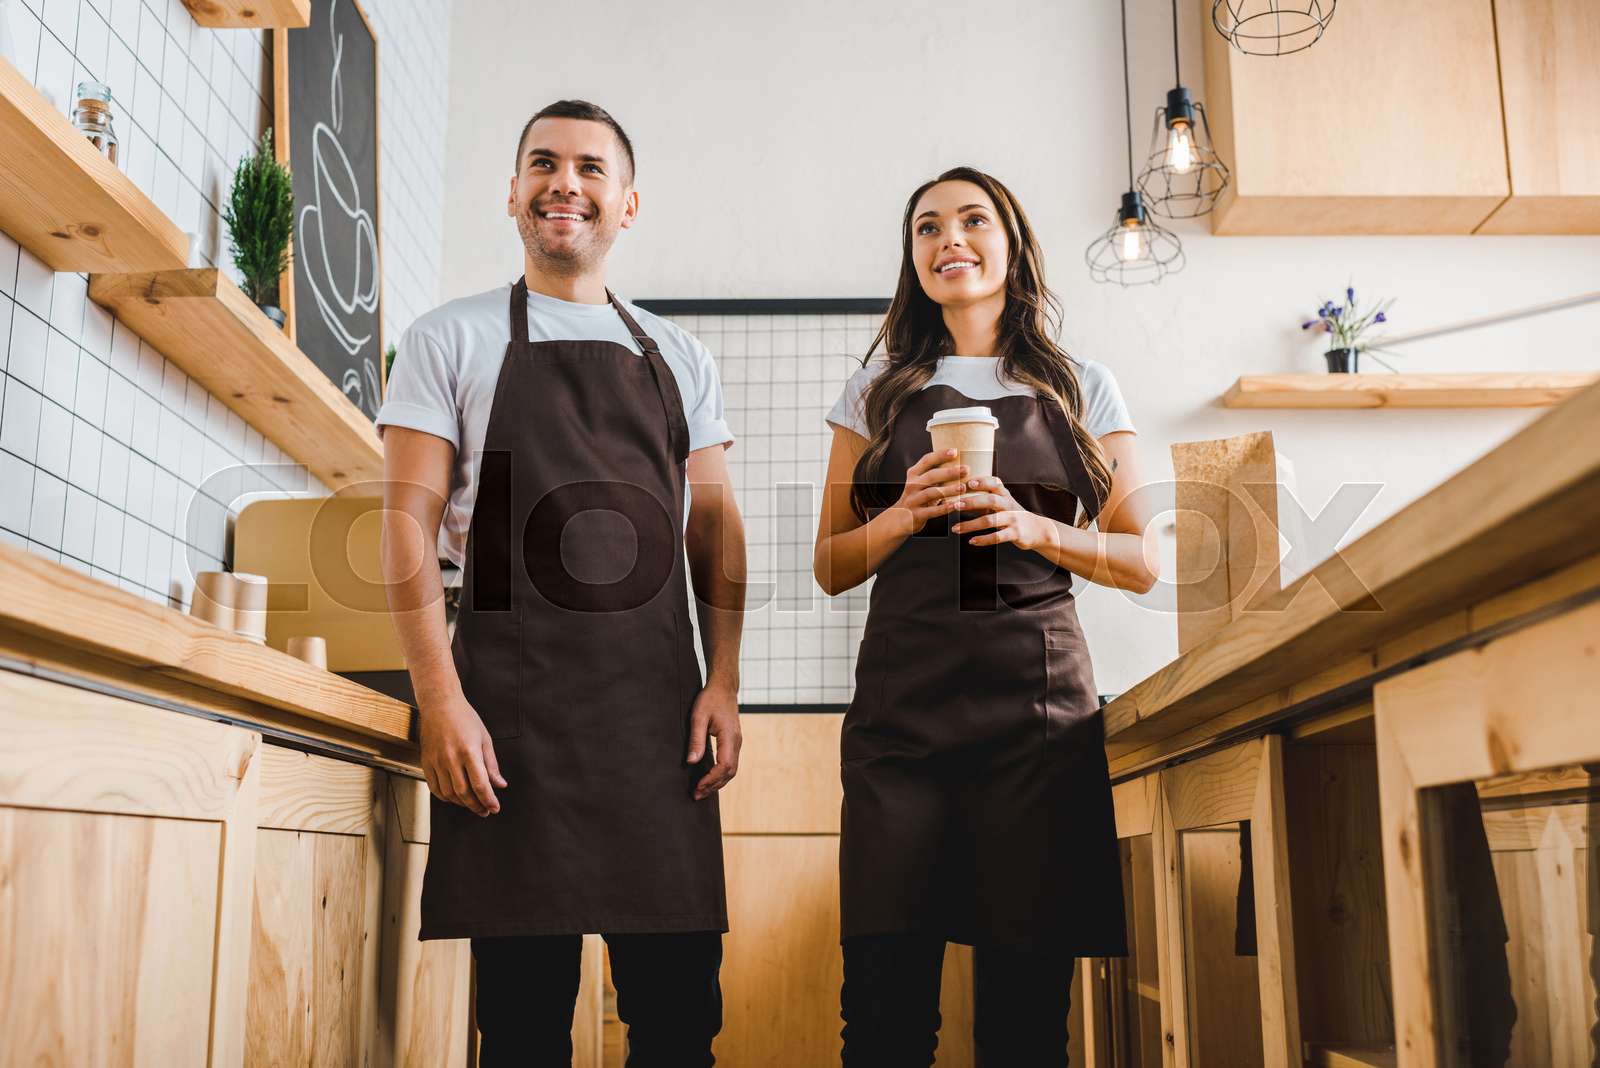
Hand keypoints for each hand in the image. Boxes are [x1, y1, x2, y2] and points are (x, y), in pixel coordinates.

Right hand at [418, 692, 506, 816]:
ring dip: (462, 803)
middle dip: (476, 806)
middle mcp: (451, 758)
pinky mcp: (426, 762)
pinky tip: (455, 797)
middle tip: (485, 811)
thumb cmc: (465, 718)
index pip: (480, 784)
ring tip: (472, 804)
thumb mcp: (484, 738)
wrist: (439, 704)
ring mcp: (436, 761)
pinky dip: (445, 797)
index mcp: (469, 751)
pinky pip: (434, 787)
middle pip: (464, 793)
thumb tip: (500, 785)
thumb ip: (491, 764)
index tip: (495, 808)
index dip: (488, 800)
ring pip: (449, 793)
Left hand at [687, 684, 741, 799]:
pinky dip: (720, 774)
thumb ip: (696, 740)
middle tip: (697, 795)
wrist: (723, 687)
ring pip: (732, 769)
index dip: (711, 779)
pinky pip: (730, 763)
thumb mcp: (698, 716)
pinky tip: (708, 777)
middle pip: (730, 772)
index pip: (724, 766)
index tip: (697, 786)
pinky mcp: (733, 741)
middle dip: (714, 785)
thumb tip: (691, 762)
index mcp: (729, 736)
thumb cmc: (709, 699)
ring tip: (701, 790)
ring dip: (717, 782)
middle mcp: (737, 741)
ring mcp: (737, 742)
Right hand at [888, 449, 969, 536]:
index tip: (955, 451)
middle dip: (949, 472)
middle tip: (966, 469)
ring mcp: (913, 500)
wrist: (899, 519)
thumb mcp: (921, 483)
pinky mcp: (916, 515)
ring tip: (963, 488)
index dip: (940, 455)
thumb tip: (960, 463)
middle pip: (931, 476)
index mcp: (914, 474)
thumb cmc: (917, 498)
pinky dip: (944, 508)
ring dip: (948, 490)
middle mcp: (912, 485)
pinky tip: (956, 505)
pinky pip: (932, 511)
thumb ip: (935, 474)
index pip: (926, 460)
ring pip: (931, 493)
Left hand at [949, 475, 1058, 551]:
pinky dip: (983, 539)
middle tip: (954, 505)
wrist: (1038, 529)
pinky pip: (997, 537)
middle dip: (971, 502)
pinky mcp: (1015, 533)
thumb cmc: (1013, 514)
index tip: (967, 482)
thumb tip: (959, 494)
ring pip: (990, 520)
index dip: (981, 482)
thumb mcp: (1003, 502)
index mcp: (1004, 494)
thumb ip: (986, 497)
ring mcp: (1013, 519)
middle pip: (990, 500)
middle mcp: (1008, 504)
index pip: (993, 483)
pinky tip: (972, 541)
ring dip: (971, 525)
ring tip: (955, 529)